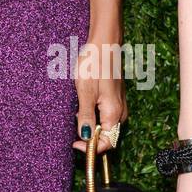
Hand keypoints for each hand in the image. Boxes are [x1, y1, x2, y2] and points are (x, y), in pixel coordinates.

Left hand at [72, 36, 128, 154]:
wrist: (104, 43)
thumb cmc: (94, 64)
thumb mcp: (85, 92)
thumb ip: (86, 116)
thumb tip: (86, 137)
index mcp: (114, 113)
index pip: (107, 144)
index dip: (91, 148)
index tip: (74, 144)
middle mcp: (120, 112)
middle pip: (106, 136)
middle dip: (89, 136)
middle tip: (71, 127)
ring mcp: (118, 105)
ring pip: (104, 125)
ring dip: (90, 124)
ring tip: (75, 112)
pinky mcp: (114, 98)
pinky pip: (104, 114)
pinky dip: (92, 114)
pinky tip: (81, 104)